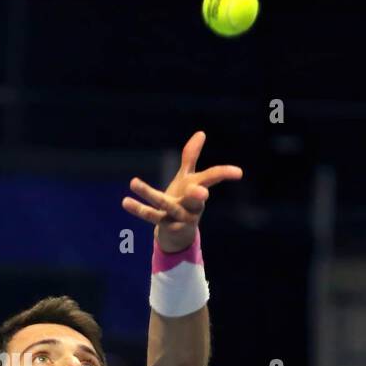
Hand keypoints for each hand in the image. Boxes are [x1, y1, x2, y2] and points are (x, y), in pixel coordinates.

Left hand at [122, 130, 242, 252]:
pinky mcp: (164, 225)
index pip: (213, 178)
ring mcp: (178, 216)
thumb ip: (191, 156)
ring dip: (148, 193)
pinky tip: (126, 201)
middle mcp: (192, 205)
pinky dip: (139, 209)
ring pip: (165, 205)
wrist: (177, 234)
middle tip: (201, 192)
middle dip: (198, 195)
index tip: (239, 173)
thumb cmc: (185, 200)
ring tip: (133, 181)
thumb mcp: (188, 177)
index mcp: (198, 189)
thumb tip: (201, 132)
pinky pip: (151, 216)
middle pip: (195, 198)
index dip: (225, 174)